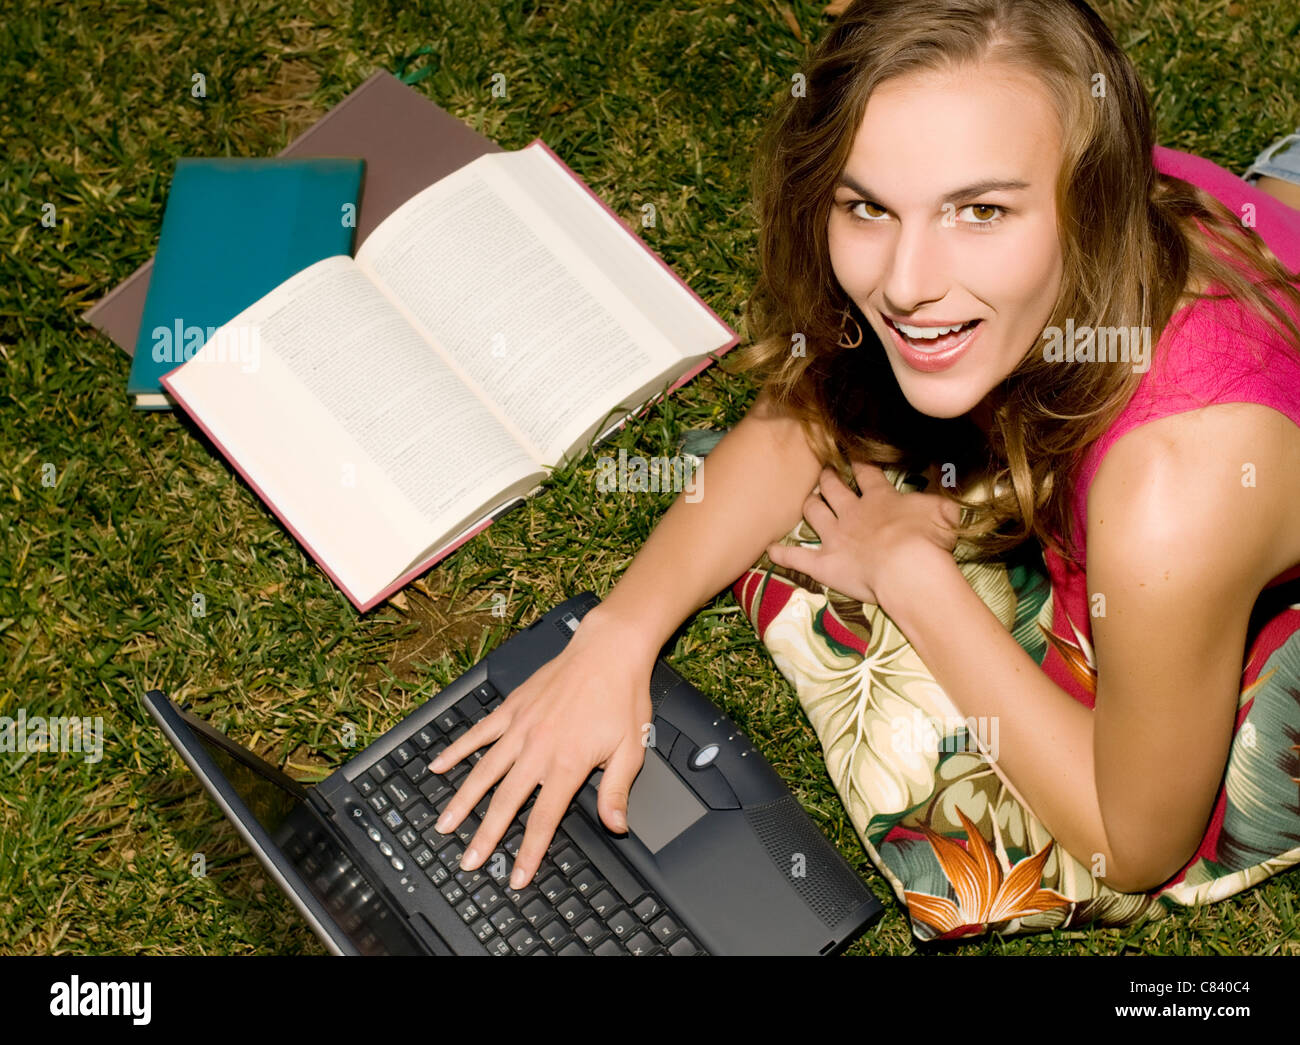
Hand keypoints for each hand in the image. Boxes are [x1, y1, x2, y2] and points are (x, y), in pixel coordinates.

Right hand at [425, 607, 653, 889]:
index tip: (515, 877)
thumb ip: (617, 791)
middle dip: (485, 836)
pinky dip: (456, 750)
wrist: (608, 650)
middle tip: (468, 862)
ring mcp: (520, 727)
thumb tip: (616, 826)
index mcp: (567, 764)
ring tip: (444, 826)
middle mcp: (538, 749)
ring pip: (484, 772)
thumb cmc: (622, 697)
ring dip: (462, 801)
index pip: (543, 819)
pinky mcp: (511, 708)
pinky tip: (437, 766)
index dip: (529, 852)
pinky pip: (478, 733)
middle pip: (505, 802)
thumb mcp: (631, 749)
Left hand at [766, 460, 961, 606]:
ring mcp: (834, 537)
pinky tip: (770, 550)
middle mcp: (852, 512)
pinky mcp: (823, 563)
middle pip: (832, 488)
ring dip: (809, 505)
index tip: (853, 451)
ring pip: (813, 513)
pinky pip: (797, 557)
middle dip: (827, 478)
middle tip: (824, 473)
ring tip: (806, 500)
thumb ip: (941, 497)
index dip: (860, 462)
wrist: (908, 567)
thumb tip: (946, 484)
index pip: (867, 473)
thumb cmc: (929, 538)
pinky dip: (782, 553)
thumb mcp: (945, 510)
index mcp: (880, 498)